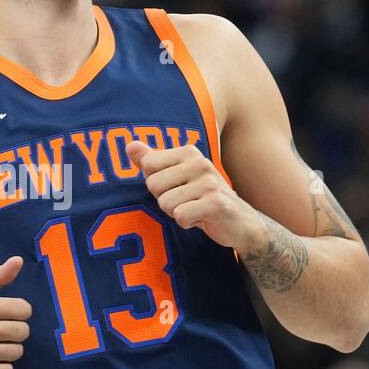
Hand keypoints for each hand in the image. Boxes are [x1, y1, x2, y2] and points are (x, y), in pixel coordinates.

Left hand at [125, 140, 252, 249]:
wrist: (239, 221)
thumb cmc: (201, 198)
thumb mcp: (176, 177)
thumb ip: (152, 161)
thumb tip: (129, 146)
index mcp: (188, 152)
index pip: (148, 165)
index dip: (157, 183)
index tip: (176, 188)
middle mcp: (199, 162)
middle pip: (153, 185)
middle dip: (165, 200)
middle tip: (186, 201)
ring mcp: (209, 182)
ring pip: (165, 203)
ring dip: (176, 213)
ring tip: (194, 209)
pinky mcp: (216, 203)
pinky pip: (180, 216)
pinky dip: (187, 222)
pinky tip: (201, 218)